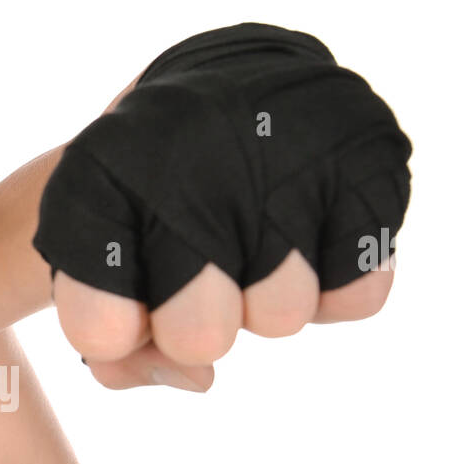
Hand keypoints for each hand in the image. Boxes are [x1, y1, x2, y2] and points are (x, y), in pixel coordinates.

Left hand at [33, 22, 412, 389]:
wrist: (229, 86)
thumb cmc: (150, 202)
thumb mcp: (98, 261)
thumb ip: (118, 352)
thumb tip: (198, 377)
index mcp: (98, 176)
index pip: (101, 329)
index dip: (116, 333)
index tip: (121, 292)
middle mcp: (189, 156)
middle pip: (197, 336)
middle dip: (194, 326)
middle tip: (195, 272)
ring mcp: (284, 152)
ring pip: (281, 316)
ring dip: (266, 298)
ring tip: (253, 236)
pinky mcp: (366, 159)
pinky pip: (357, 295)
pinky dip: (335, 281)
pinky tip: (308, 231)